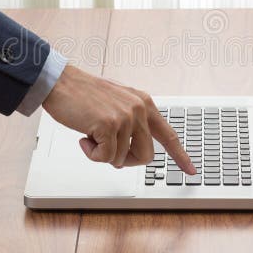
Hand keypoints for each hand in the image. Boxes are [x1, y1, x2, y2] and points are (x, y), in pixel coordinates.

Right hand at [42, 65, 195, 173]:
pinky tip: (83, 138)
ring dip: (103, 154)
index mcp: (144, 103)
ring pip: (122, 159)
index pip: (168, 135)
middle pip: (146, 156)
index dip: (180, 155)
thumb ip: (130, 122)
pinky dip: (92, 154)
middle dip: (127, 160)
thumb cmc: (84, 95)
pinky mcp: (109, 124)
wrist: (61, 82)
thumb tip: (130, 153)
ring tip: (91, 134)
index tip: (191, 170)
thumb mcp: (117, 103)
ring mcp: (126, 116)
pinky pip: (105, 158)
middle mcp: (139, 109)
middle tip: (108, 151)